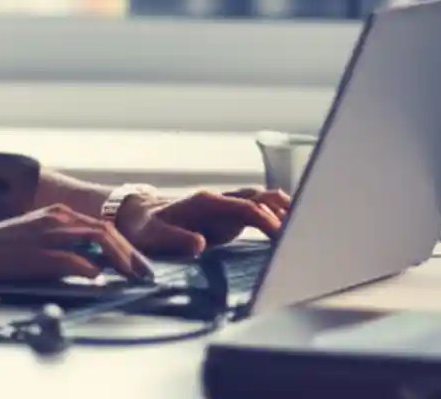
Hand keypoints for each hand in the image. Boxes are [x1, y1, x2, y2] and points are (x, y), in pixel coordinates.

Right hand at [0, 203, 153, 281]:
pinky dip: (90, 267)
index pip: (103, 225)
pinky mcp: (37, 251)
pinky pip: (72, 257)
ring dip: (120, 258)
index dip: (126, 245)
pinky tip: (100, 278)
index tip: (140, 264)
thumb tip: (94, 266)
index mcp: (58, 212)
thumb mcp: (37, 240)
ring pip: (97, 238)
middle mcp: (57, 217)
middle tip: (146, 273)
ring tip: (133, 276)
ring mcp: (48, 232)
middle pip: (107, 230)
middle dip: (131, 253)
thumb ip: (64, 247)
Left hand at [115, 188, 290, 257]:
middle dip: (282, 208)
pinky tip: (289, 223)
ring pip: (259, 200)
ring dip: (281, 209)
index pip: (244, 206)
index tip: (281, 233)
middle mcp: (218, 200)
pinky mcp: (224, 216)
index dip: (264, 218)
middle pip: (258, 197)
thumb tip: (200, 243)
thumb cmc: (142, 228)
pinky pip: (254, 211)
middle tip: (306, 225)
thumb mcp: (153, 236)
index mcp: (205, 202)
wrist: (134, 216)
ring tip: (306, 223)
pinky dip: (272, 214)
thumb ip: (175, 239)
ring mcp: (223, 206)